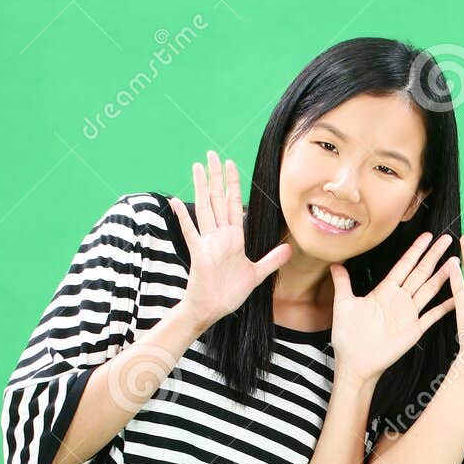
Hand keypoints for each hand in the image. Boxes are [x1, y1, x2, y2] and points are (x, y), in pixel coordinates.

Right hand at [169, 151, 292, 329]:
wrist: (212, 309)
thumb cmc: (229, 293)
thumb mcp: (256, 274)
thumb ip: (271, 260)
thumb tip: (288, 248)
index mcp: (233, 238)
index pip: (232, 205)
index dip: (232, 185)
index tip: (231, 165)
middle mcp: (219, 236)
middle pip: (217, 199)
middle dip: (216, 177)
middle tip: (212, 154)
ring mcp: (207, 243)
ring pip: (204, 208)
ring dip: (201, 187)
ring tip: (197, 166)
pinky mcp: (199, 254)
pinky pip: (190, 232)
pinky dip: (183, 217)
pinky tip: (176, 201)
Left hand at [328, 231, 454, 384]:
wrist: (355, 363)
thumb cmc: (348, 336)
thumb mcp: (343, 305)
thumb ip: (343, 283)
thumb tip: (334, 264)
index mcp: (384, 290)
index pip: (404, 265)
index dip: (416, 250)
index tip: (427, 236)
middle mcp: (399, 299)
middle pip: (421, 272)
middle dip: (434, 256)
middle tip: (447, 239)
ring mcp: (409, 314)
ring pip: (430, 289)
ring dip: (443, 275)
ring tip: (455, 261)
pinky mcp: (415, 329)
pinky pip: (433, 315)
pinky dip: (445, 307)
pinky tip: (456, 297)